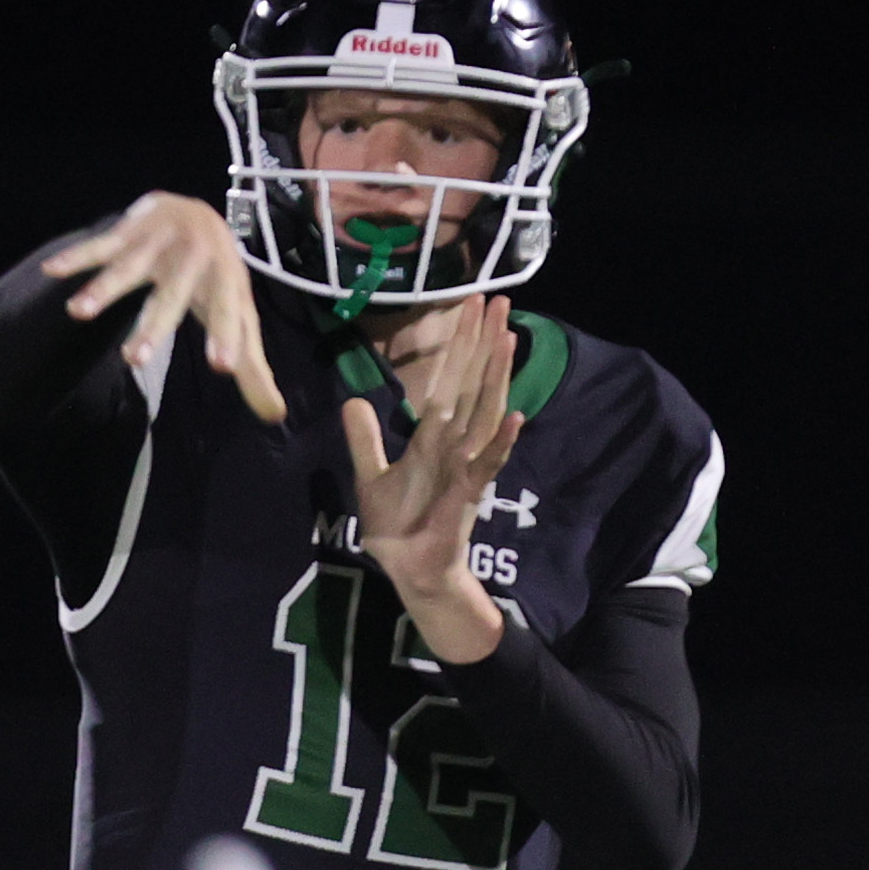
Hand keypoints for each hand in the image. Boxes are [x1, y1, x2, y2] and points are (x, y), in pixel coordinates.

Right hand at [42, 193, 286, 423]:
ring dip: (104, 288)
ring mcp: (159, 244)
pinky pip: (100, 246)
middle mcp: (192, 259)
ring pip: (129, 269)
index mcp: (225, 281)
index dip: (226, 337)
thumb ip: (254, 367)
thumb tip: (275, 416)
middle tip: (133, 361)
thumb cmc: (218, 279)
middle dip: (152, 325)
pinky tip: (51, 272)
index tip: (223, 367)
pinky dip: (76, 258)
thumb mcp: (239, 316)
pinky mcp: (129, 233)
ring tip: (78, 314)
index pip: (226, 313)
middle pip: (171, 295)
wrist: (197, 210)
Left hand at [342, 297, 520, 657]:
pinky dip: (500, 441)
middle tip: (499, 300)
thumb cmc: (398, 526)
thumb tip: (354, 401)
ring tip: (508, 338)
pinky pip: (488, 463)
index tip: (472, 305)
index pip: (451, 378)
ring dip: (497, 376)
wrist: (409, 570)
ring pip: (485, 411)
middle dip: (484, 343)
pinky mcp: (469, 493)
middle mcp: (456, 443)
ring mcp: (466, 466)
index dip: (460, 343)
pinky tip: (514, 417)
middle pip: (474, 383)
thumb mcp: (371, 474)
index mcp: (434, 436)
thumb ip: (365, 438)